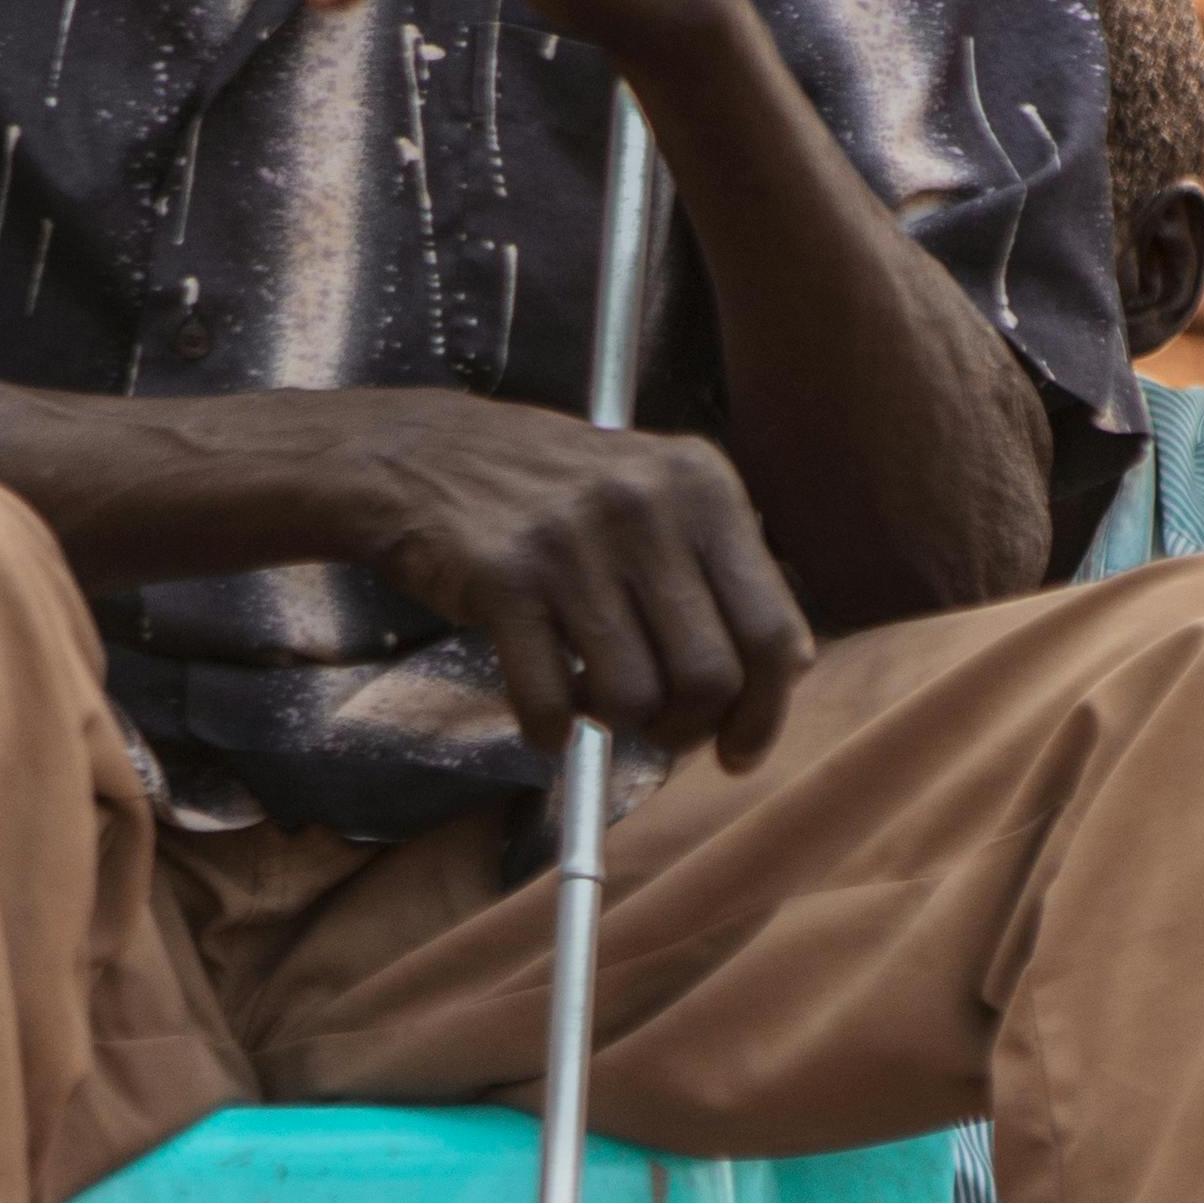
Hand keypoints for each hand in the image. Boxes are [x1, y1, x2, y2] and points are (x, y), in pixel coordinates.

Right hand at [353, 394, 809, 767]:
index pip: (772, 630)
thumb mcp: (655, 494)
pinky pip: (549, 701)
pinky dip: (551, 732)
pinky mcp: (503, 578)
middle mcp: (646, 506)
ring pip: (634, 697)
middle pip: (710, 677)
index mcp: (703, 486)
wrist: (420, 453)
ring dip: (616, 724)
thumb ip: (719, 571)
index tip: (739, 749)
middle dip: (685, 727)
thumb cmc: (552, 492)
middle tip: (656, 727)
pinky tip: (545, 716)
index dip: (764, 711)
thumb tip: (783, 674)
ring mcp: (572, 541)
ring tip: (592, 699)